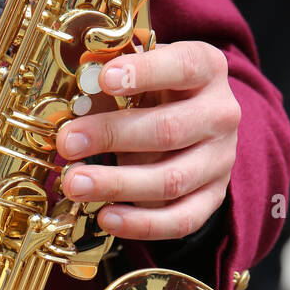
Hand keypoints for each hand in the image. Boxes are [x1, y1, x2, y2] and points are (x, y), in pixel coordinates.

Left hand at [57, 40, 240, 241]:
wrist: (196, 129)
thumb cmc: (158, 93)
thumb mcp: (140, 73)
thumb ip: (113, 75)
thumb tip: (78, 86)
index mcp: (208, 68)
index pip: (184, 66)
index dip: (144, 72)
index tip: (103, 79)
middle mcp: (221, 114)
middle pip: (168, 129)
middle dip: (112, 136)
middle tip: (68, 142)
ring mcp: (220, 160)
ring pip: (171, 179)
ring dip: (118, 185)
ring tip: (75, 184)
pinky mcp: (213, 198)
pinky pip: (180, 220)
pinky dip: (141, 224)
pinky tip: (106, 218)